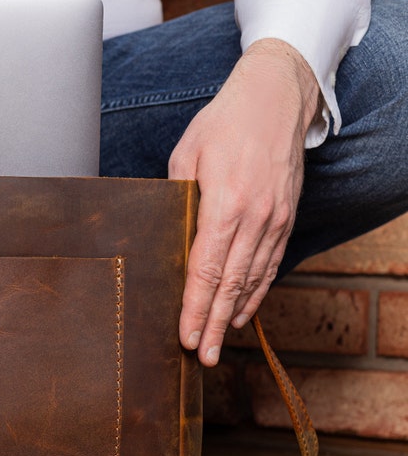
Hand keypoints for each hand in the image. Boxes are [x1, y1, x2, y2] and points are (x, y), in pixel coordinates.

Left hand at [168, 39, 318, 365]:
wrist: (277, 97)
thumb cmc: (224, 122)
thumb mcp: (186, 154)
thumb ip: (177, 199)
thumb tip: (168, 234)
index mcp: (226, 203)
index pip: (206, 269)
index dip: (194, 307)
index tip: (184, 335)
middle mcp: (256, 217)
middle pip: (230, 284)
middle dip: (212, 324)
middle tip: (201, 357)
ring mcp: (276, 219)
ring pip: (253, 279)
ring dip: (233, 314)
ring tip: (217, 343)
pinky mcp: (286, 217)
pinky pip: (270, 263)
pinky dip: (256, 291)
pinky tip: (242, 311)